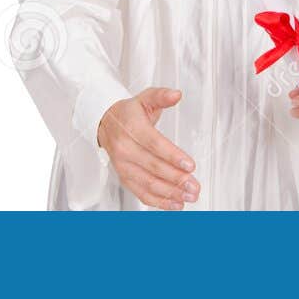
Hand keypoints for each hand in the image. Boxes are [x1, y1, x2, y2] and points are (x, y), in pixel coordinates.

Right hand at [97, 87, 197, 209]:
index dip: (173, 156)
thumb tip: (176, 95)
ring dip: (170, 193)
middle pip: (153, 167)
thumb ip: (161, 96)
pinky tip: (175, 203)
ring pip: (148, 183)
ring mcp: (123, 166)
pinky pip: (141, 193)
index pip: (154, 144)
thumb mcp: (144, 98)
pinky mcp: (124, 177)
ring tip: (189, 196)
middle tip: (194, 185)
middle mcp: (124, 149)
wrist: (104, 124)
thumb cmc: (128, 114)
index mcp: (131, 127)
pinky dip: (159, 201)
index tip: (190, 165)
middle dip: (176, 179)